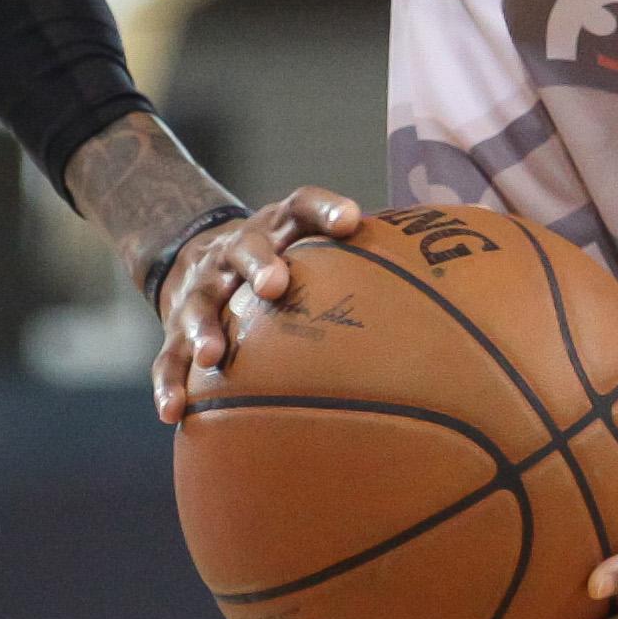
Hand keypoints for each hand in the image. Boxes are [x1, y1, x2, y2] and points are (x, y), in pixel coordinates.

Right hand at [149, 186, 370, 421]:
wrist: (194, 256)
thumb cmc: (280, 261)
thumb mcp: (310, 246)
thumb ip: (366, 263)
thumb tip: (449, 296)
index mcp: (276, 228)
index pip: (303, 206)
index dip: (326, 209)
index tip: (351, 220)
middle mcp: (235, 252)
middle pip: (245, 250)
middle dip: (261, 265)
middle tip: (276, 284)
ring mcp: (202, 289)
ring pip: (197, 305)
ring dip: (205, 328)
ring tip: (214, 355)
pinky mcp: (175, 328)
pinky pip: (168, 358)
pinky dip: (169, 384)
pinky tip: (173, 413)